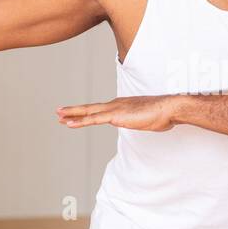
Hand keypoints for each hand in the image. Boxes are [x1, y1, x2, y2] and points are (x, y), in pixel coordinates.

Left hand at [57, 95, 180, 131]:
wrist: (168, 108)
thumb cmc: (163, 114)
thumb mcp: (150, 120)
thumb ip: (145, 121)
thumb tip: (151, 123)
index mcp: (123, 105)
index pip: (101, 109)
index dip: (87, 112)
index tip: (78, 114)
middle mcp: (116, 104)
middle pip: (90, 108)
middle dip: (74, 111)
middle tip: (59, 112)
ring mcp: (114, 109)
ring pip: (87, 112)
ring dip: (72, 115)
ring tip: (59, 117)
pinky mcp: (114, 116)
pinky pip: (92, 119)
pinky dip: (79, 121)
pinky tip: (69, 123)